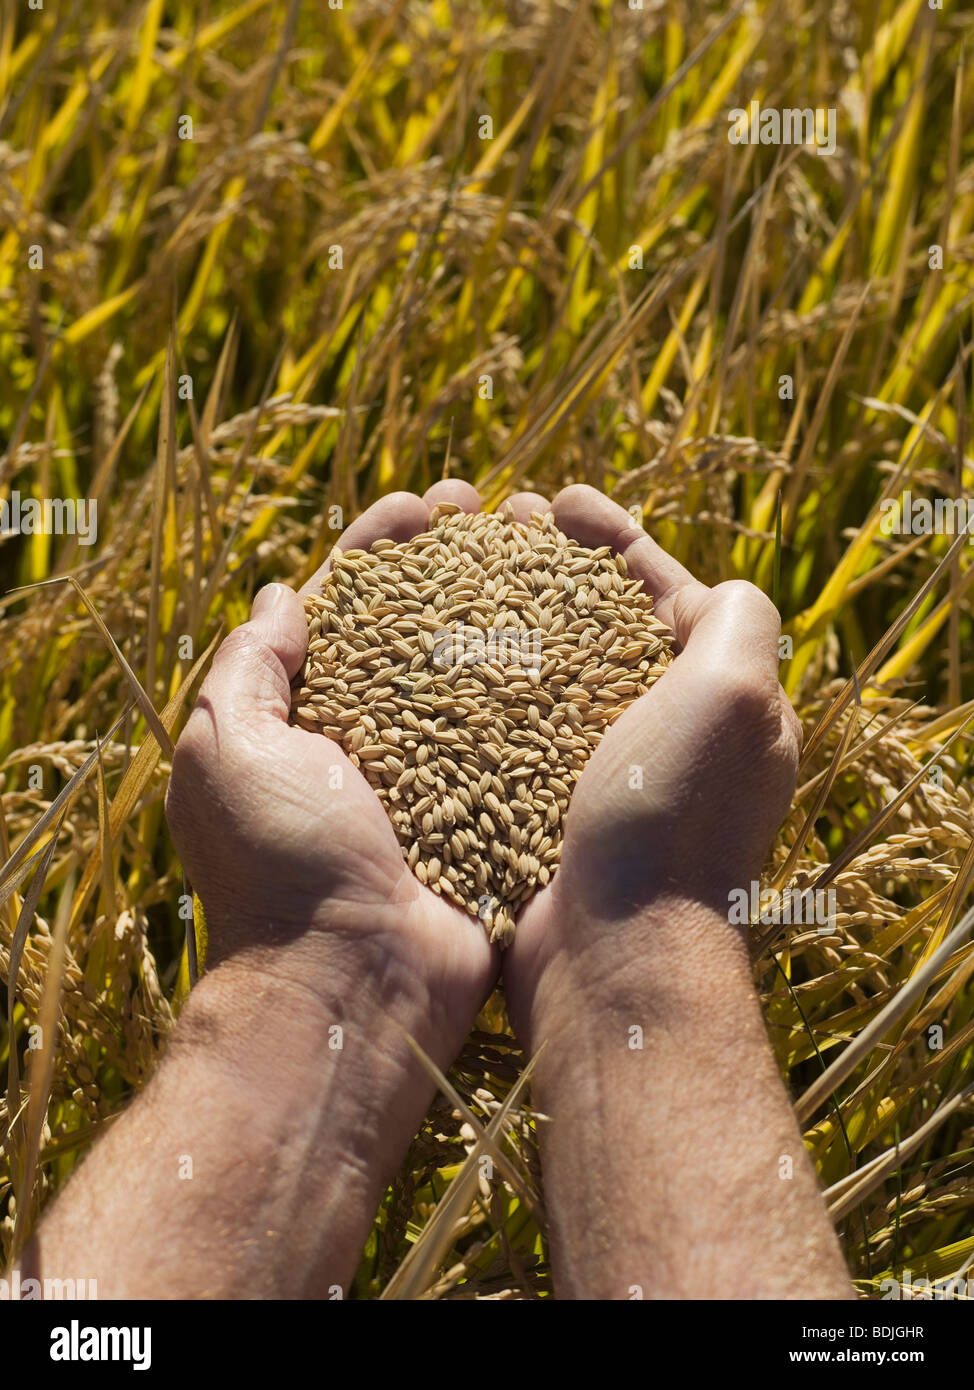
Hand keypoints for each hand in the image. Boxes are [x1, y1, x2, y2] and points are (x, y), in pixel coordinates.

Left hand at [165, 481, 499, 1060]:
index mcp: (303, 720)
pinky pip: (521, 731)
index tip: (420, 508)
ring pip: (475, 669)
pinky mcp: (491, 806)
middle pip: (415, 627)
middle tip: (489, 513)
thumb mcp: (228, 751)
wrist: (356, 980)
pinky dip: (544, 680)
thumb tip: (287, 595)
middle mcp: (372, 739)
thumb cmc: (282, 865)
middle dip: (448, 564)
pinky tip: (577, 630)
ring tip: (539, 551)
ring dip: (503, 605)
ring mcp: (437, 773)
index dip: (377, 551)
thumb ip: (249, 668)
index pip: (343, 610)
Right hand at [504, 484, 801, 1041]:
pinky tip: (437, 660)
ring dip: (509, 618)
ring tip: (455, 577)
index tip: (556, 503)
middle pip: (604, 624)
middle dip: (552, 568)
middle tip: (494, 528)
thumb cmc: (670, 816)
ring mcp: (605, 776)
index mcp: (721, 703)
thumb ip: (738, 622)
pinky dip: (483, 686)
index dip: (614, 540)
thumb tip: (722, 591)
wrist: (613, 952)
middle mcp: (667, 737)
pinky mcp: (550, 810)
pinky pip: (515, 728)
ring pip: (552, 671)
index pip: (667, 592)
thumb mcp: (733, 697)